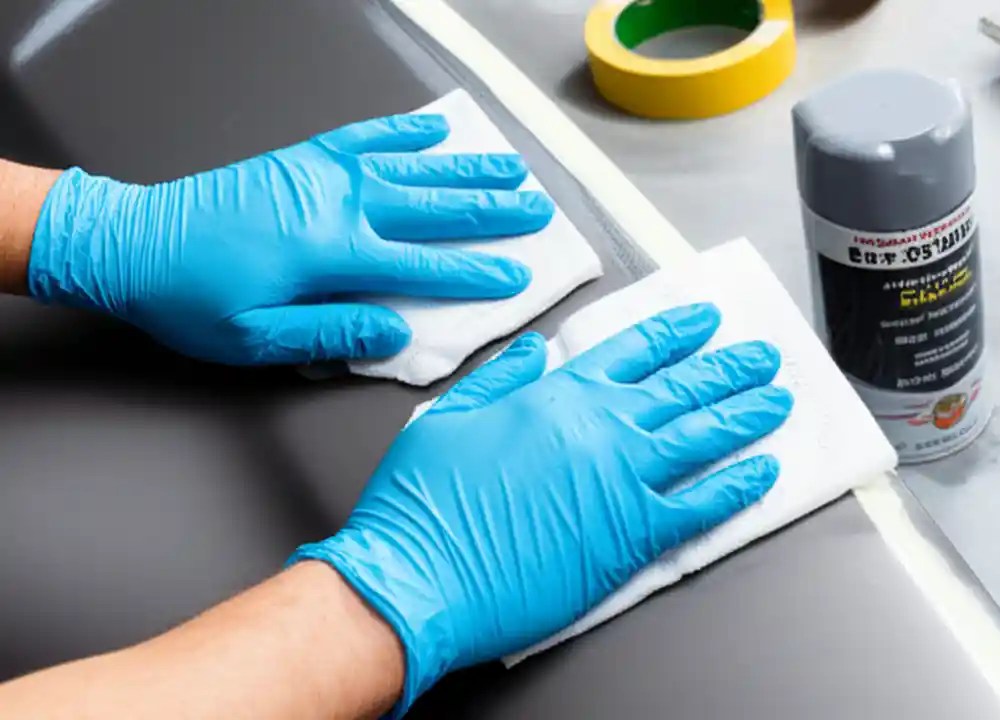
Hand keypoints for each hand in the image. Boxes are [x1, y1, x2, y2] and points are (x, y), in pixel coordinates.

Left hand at [26, 114, 553, 364]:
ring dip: (464, 170)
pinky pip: (364, 138)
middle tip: (536, 211)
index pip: (422, 265)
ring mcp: (321, 175)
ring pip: (411, 168)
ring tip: (509, 169)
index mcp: (329, 254)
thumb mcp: (258, 339)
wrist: (131, 243)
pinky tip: (435, 130)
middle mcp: (335, 205)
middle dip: (489, 211)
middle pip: (430, 206)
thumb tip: (397, 330)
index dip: (475, 272)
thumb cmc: (190, 299)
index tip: (515, 274)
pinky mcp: (302, 160)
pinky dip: (403, 132)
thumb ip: (333, 332)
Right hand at [291, 303, 793, 714]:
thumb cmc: (425, 505)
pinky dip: (739, 486)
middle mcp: (602, 428)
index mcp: (558, 395)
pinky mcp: (634, 535)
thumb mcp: (448, 416)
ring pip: (705, 436)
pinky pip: (703, 505)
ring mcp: (624, 480)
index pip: (635, 349)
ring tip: (777, 401)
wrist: (421, 576)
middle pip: (684, 387)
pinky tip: (763, 472)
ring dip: (747, 415)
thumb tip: (534, 352)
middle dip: (730, 367)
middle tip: (761, 357)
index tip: (706, 321)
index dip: (678, 332)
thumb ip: (501, 379)